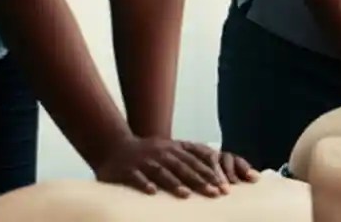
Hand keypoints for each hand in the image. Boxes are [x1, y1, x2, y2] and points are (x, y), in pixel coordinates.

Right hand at [95, 135, 253, 196]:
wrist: (115, 146)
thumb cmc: (149, 151)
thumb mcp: (171, 147)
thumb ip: (191, 153)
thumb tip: (218, 159)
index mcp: (173, 148)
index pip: (196, 160)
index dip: (211, 172)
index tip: (224, 185)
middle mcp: (161, 152)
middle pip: (183, 167)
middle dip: (200, 180)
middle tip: (214, 193)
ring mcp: (144, 160)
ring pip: (161, 171)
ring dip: (174, 183)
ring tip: (187, 194)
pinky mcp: (127, 169)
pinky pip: (136, 177)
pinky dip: (144, 184)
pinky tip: (152, 192)